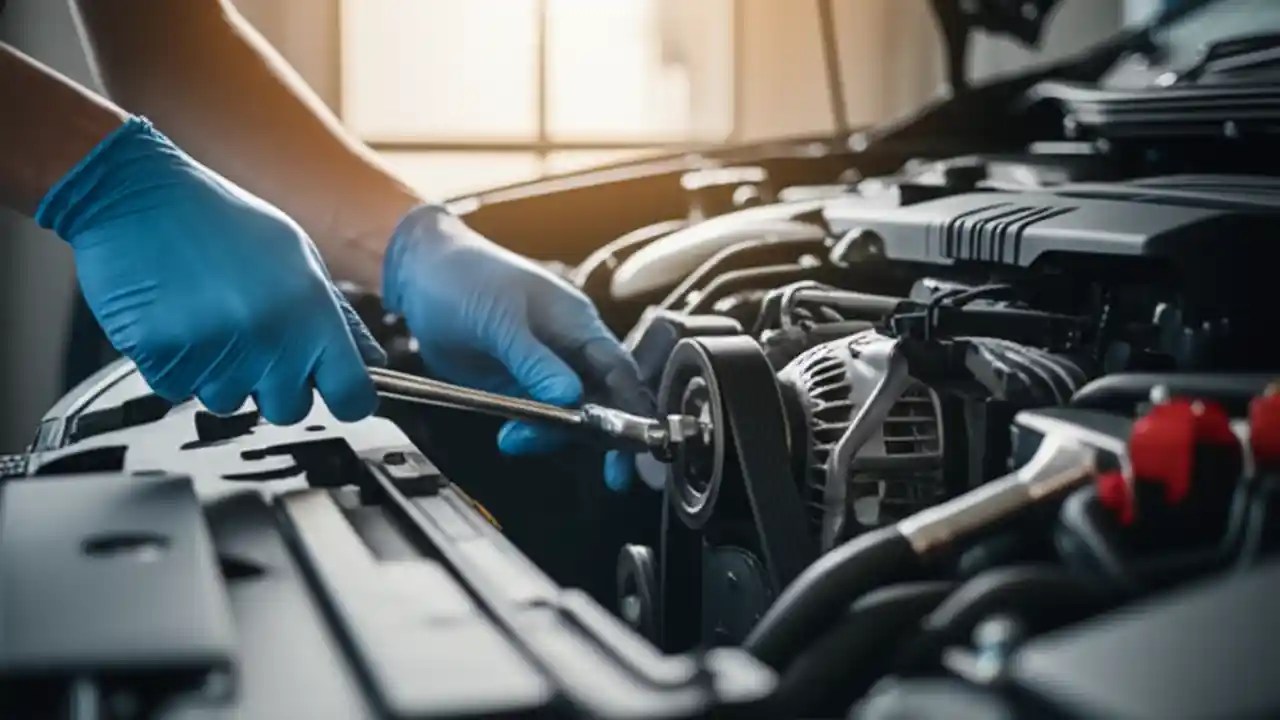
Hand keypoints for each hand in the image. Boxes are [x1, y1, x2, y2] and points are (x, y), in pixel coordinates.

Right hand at [38, 117, 384, 423]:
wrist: (134, 197)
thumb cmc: (219, 220)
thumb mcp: (297, 256)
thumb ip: (337, 315)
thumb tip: (371, 360)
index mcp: (312, 313)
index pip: (353, 395)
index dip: (346, 397)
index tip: (336, 389)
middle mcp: (271, 340)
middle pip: (290, 410)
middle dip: (276, 385)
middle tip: (253, 337)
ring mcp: (218, 355)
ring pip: (231, 402)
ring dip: (221, 373)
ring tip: (207, 317)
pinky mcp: (166, 361)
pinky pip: (179, 391)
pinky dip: (175, 366)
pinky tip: (174, 320)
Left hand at [382, 204, 653, 490]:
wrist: (420, 274)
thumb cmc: (465, 277)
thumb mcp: (499, 320)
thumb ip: (534, 362)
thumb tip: (570, 398)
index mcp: (577, 322)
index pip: (618, 370)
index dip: (631, 408)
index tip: (632, 446)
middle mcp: (568, 347)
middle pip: (602, 398)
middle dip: (598, 434)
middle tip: (605, 473)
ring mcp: (543, 367)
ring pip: (570, 413)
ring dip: (553, 435)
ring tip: (516, 438)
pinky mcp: (518, 384)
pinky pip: (539, 416)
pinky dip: (531, 432)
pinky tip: (511, 436)